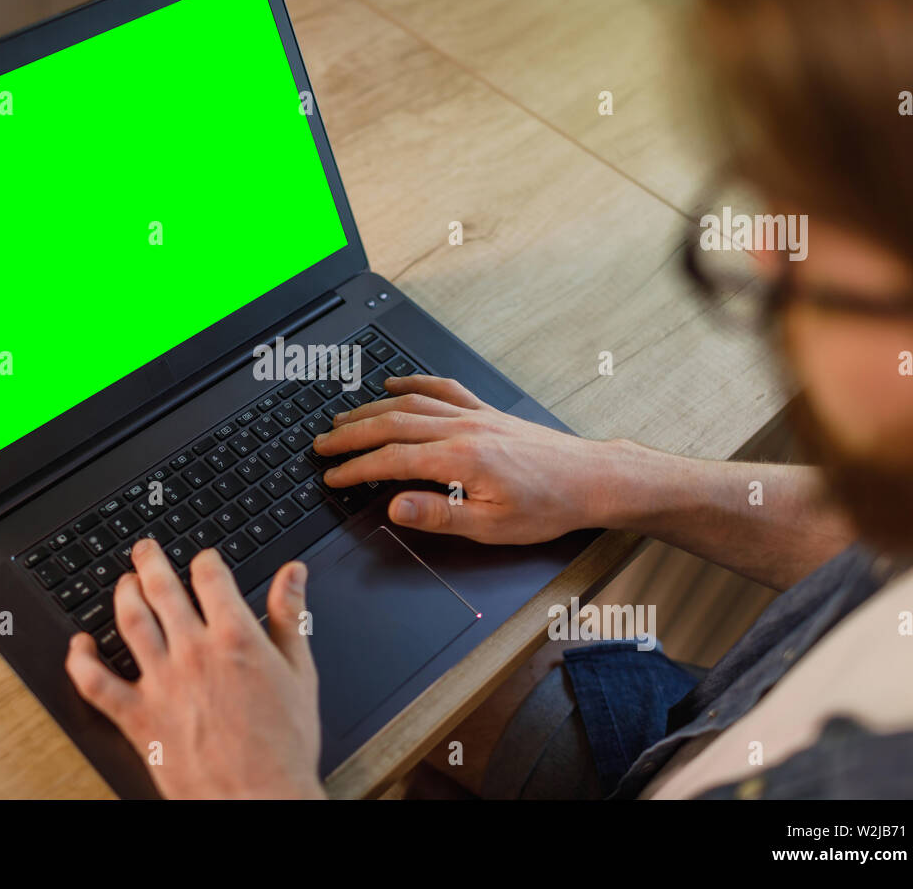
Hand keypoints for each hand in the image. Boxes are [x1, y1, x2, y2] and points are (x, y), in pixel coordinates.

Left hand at [64, 538, 324, 798]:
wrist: (260, 799)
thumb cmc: (283, 745)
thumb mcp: (301, 673)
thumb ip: (291, 617)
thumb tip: (293, 574)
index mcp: (236, 637)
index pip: (209, 574)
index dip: (204, 559)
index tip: (204, 560)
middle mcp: (193, 652)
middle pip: (161, 587)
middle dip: (150, 560)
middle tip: (145, 549)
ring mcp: (161, 683)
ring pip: (130, 620)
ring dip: (122, 593)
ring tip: (124, 581)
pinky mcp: (137, 717)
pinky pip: (95, 682)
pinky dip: (81, 659)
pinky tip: (81, 644)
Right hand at [314, 374, 621, 544]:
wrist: (591, 480)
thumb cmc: (548, 506)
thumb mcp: (492, 526)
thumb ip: (439, 514)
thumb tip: (396, 506)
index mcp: (459, 459)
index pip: (391, 460)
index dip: (355, 469)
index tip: (332, 477)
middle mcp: (463, 429)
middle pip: (391, 424)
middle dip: (350, 434)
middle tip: (321, 445)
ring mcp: (474, 416)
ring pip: (410, 404)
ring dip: (371, 409)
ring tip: (342, 419)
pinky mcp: (486, 412)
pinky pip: (442, 390)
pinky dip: (414, 384)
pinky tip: (395, 384)